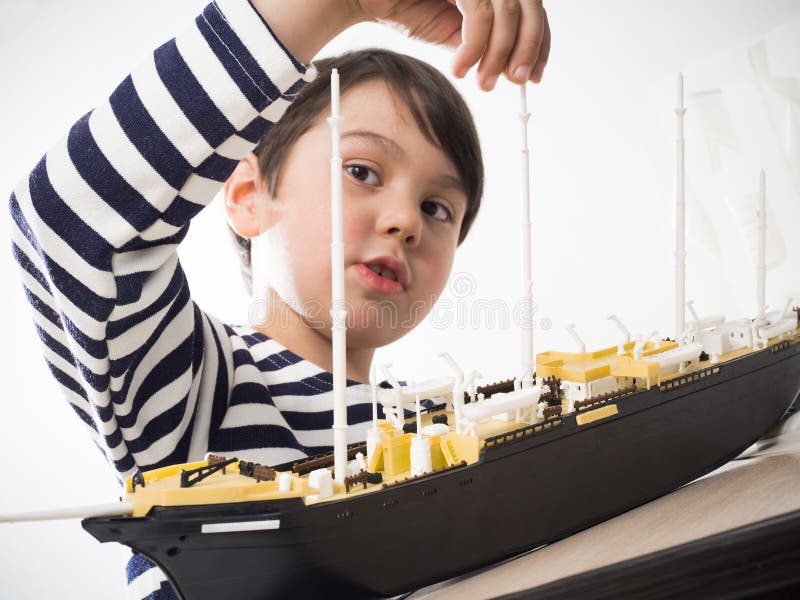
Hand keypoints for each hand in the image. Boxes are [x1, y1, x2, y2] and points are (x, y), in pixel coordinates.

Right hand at [352, 0, 549, 89]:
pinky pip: (478, 14)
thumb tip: (508, 66)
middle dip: (525, 48)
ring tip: (484, 82)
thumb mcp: (452, 31)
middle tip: (515, 81)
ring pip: (507, 11)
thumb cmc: (404, 7)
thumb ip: (481, 42)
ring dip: (498, 54)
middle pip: (529, 5)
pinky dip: (474, 48)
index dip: (537, 42)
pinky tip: (460, 68)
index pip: (531, 8)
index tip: (533, 76)